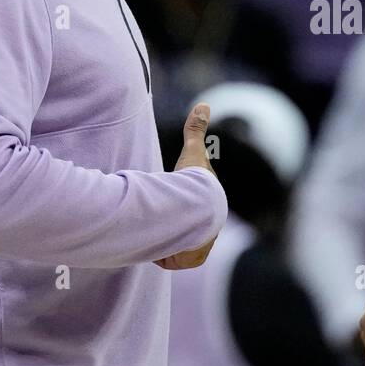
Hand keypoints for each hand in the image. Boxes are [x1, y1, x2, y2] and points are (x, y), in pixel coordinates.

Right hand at [156, 103, 218, 269]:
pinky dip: (164, 255)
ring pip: (176, 247)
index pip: (190, 211)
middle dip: (173, 227)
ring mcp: (198, 247)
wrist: (198, 206)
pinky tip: (158, 246)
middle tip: (160, 220)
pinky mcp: (188, 261)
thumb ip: (196, 130)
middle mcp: (206, 230)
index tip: (170, 202)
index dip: (179, 205)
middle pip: (183, 231)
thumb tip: (204, 104)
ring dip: (166, 242)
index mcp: (208, 209)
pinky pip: (171, 260)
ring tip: (156, 233)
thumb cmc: (196, 179)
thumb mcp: (192, 152)